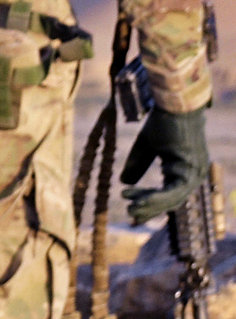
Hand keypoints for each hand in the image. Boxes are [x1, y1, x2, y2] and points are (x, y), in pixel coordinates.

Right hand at [120, 105, 210, 223]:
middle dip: (150, 209)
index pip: (170, 193)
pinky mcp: (191, 169)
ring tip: (131, 209)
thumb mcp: (146, 146)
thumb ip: (138, 164)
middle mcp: (195, 173)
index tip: (129, 205)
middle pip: (173, 201)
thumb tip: (125, 182)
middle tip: (130, 214)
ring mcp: (195, 172)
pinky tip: (139, 201)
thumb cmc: (163, 121)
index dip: (149, 201)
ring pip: (174, 199)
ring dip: (151, 206)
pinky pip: (175, 192)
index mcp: (186, 169)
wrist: (174, 104)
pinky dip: (156, 198)